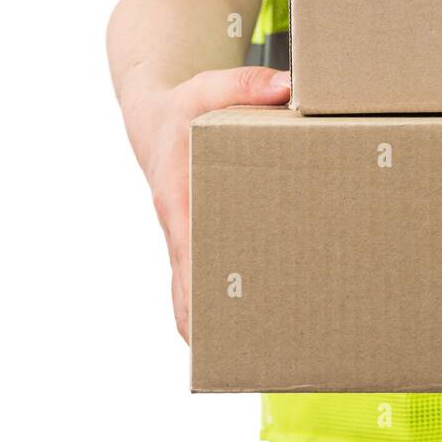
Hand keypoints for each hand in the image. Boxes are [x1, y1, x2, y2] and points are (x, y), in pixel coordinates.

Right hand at [126, 67, 290, 341]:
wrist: (154, 113)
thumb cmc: (181, 105)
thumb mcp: (206, 86)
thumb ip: (244, 85)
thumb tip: (287, 88)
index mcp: (178, 200)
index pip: (186, 259)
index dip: (194, 298)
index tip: (207, 334)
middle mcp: (181, 227)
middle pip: (191, 290)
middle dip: (211, 326)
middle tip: (250, 355)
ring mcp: (191, 235)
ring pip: (198, 288)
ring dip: (216, 321)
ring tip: (259, 352)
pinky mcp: (202, 233)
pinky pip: (210, 272)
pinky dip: (221, 298)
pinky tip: (255, 316)